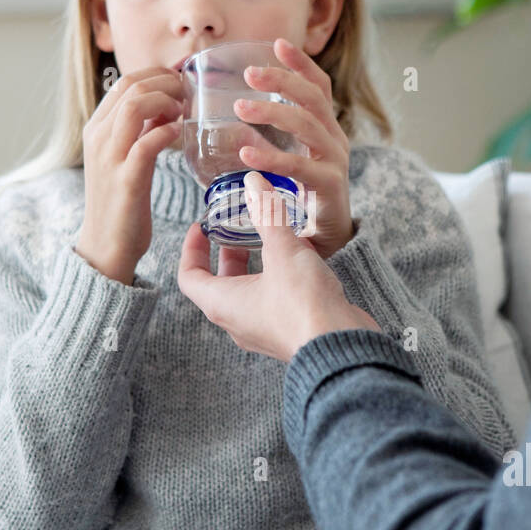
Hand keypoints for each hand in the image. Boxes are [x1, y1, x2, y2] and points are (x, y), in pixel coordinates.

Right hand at [74, 67, 184, 283]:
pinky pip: (148, 142)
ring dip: (167, 102)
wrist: (105, 245)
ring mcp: (109, 157)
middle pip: (132, 86)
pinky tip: (180, 134)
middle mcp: (98, 137)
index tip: (179, 85)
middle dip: (167, 84)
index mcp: (96, 128)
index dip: (157, 76)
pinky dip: (168, 132)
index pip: (124, 81)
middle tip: (188, 96)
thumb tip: (163, 105)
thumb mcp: (124, 157)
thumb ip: (138, 130)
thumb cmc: (122, 201)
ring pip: (136, 106)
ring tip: (183, 113)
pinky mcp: (126, 179)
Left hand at [177, 171, 381, 360]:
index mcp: (223, 304)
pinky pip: (273, 301)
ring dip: (254, 264)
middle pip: (220, 282)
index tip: (201, 226)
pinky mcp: (288, 330)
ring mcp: (263, 329)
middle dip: (227, 252)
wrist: (341, 346)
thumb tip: (253, 183)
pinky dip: (277, 277)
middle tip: (237, 226)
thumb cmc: (303, 305)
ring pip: (248, 291)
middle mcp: (238, 321)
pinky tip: (298, 258)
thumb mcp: (282, 250)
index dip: (191, 249)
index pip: (189, 276)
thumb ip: (267, 213)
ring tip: (270, 237)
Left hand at [234, 37, 353, 260]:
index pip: (319, 88)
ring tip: (240, 108)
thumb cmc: (306, 201)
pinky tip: (246, 153)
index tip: (277, 43)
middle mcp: (335, 141)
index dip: (301, 64)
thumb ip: (268, 140)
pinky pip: (299, 168)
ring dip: (273, 113)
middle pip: (313, 99)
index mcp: (326, 131)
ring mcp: (335, 163)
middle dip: (282, 81)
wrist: (331, 245)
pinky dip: (272, 158)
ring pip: (308, 126)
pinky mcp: (329, 189)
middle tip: (249, 72)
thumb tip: (233, 121)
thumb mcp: (289, 163)